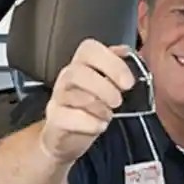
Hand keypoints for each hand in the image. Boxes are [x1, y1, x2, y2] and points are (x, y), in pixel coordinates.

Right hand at [39, 39, 136, 163]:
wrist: (70, 134)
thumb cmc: (93, 105)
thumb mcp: (109, 84)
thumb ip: (118, 66)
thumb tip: (126, 51)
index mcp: (82, 63)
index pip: (90, 49)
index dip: (112, 63)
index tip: (128, 83)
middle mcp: (67, 77)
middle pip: (78, 71)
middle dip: (103, 87)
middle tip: (118, 102)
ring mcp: (59, 98)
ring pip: (73, 95)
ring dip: (97, 107)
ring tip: (108, 115)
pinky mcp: (55, 119)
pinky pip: (66, 117)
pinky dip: (88, 123)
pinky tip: (100, 126)